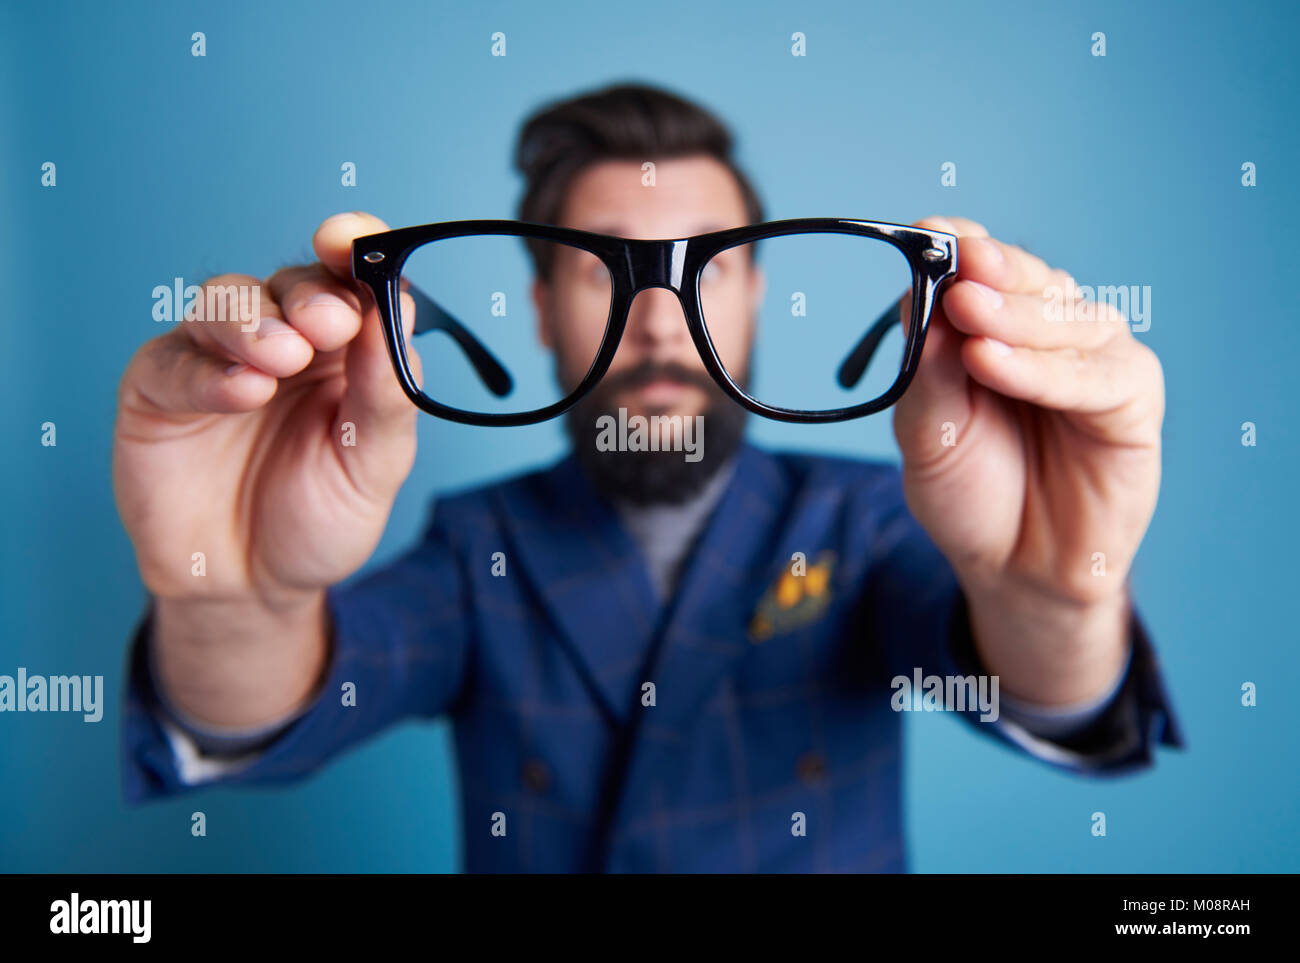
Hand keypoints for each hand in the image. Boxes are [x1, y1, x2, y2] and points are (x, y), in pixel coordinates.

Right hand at [113, 211, 419, 608]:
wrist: (254, 587)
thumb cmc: (318, 518)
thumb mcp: (374, 463)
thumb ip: (385, 390)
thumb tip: (396, 311)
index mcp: (344, 349)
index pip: (349, 278)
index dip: (351, 248)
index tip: (352, 239)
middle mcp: (282, 341)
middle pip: (290, 282)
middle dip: (309, 294)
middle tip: (327, 324)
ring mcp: (216, 359)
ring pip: (225, 302)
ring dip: (255, 321)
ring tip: (281, 357)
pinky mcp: (160, 390)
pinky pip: (176, 360)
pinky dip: (209, 370)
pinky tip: (243, 391)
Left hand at [892, 216, 1162, 702]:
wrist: (1011, 567)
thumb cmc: (970, 492)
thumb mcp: (926, 433)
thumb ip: (926, 371)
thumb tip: (918, 299)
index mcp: (996, 325)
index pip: (984, 267)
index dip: (960, 246)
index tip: (930, 233)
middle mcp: (1048, 332)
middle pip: (1026, 279)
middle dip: (989, 271)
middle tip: (956, 266)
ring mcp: (1094, 360)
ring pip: (1063, 318)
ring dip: (1013, 315)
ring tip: (967, 314)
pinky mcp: (1131, 401)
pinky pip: (1094, 376)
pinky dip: (1043, 369)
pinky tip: (994, 363)